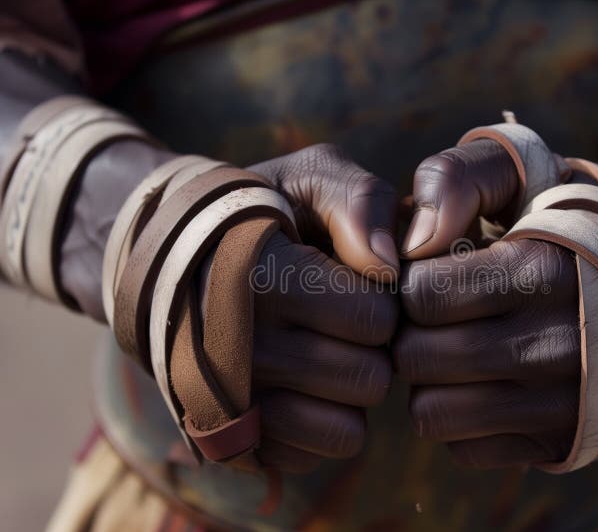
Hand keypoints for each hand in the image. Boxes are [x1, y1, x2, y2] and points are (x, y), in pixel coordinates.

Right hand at [222, 145, 398, 471]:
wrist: (175, 259)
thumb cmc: (263, 213)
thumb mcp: (308, 176)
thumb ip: (358, 201)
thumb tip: (388, 266)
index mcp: (254, 272)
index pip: (373, 317)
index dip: (382, 299)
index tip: (359, 281)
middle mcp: (231, 343)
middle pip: (367, 378)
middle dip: (373, 348)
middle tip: (347, 319)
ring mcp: (225, 401)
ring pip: (346, 429)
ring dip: (351, 390)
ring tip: (328, 349)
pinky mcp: (229, 439)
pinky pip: (313, 455)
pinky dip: (322, 424)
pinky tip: (306, 384)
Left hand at [395, 139, 580, 467]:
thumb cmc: (562, 219)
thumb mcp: (518, 171)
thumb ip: (455, 180)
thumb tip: (413, 243)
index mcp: (543, 270)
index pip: (422, 296)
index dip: (409, 281)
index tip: (428, 271)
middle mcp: (561, 344)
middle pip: (418, 358)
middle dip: (410, 330)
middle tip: (432, 314)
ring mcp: (566, 402)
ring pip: (433, 412)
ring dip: (426, 379)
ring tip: (451, 345)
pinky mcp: (563, 442)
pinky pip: (465, 447)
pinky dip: (457, 418)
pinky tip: (478, 381)